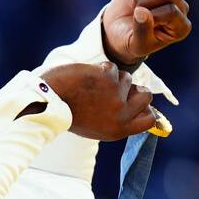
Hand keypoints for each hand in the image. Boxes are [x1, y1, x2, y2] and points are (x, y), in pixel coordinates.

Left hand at [41, 62, 156, 140]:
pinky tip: (86, 78)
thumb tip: (143, 107)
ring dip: (112, 78)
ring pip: (127, 78)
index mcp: (118, 130)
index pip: (149, 120)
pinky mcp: (109, 78)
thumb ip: (119, 119)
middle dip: (134, 88)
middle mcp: (121, 115)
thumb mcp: (98, 127)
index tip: (139, 103)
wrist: (49, 100)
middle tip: (117, 88)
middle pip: (146, 95)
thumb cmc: (71, 113)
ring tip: (92, 87)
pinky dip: (100, 70)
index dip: (146, 109)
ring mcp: (116, 96)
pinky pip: (112, 68)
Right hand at [101, 0, 191, 65]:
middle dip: (144, 1)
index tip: (140, 25)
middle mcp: (180, 8)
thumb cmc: (129, 42)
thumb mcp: (136, 45)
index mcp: (180, 28)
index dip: (151, 16)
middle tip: (135, 12)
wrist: (118, 31)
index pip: (171, 12)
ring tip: (134, 4)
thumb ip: (142, 32)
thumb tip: (142, 11)